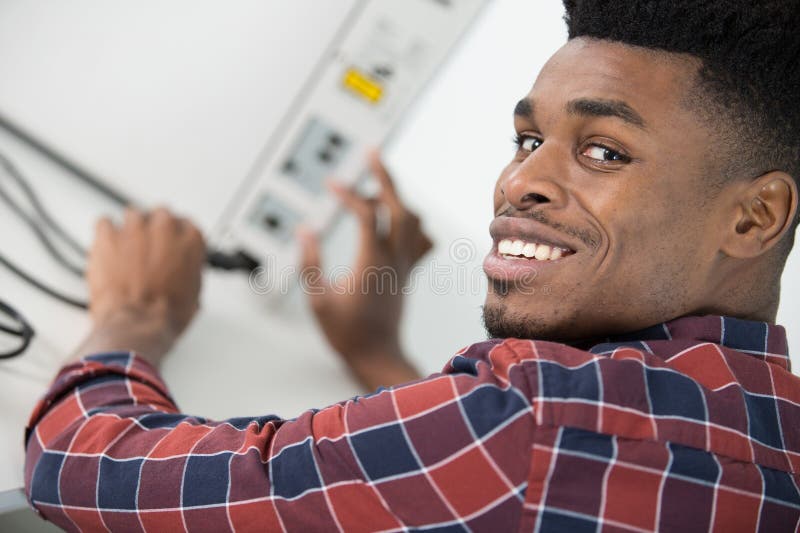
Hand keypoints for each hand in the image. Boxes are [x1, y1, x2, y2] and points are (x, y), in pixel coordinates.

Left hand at [74, 208, 205, 365]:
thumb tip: (183, 275)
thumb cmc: (165, 314)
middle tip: (150, 249)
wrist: (138, 324)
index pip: (187, 225)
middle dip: (155, 230)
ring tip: (127, 250)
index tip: (171, 247)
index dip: (177, 238)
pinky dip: (105, 234)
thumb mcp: (195, 294)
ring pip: (133, 215)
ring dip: (131, 230)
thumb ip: (190, 272)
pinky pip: (104, 223)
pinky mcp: (108, 236)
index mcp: (190, 240)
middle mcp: (165, 228)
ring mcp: (135, 230)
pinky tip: (107, 247)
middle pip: (161, 214)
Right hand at [300, 151, 431, 389]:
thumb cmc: (347, 333)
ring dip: (396, 198)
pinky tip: (396, 222)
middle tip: (371, 154)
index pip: (367, 214)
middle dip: (385, 176)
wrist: (377, 355)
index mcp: (372, 263)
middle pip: (398, 206)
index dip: (349, 194)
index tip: (332, 185)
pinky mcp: (409, 273)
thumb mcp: (317, 299)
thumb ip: (310, 263)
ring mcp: (405, 265)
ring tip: (373, 191)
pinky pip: (422, 241)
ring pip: (414, 220)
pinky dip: (413, 224)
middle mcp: (394, 259)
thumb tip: (306, 231)